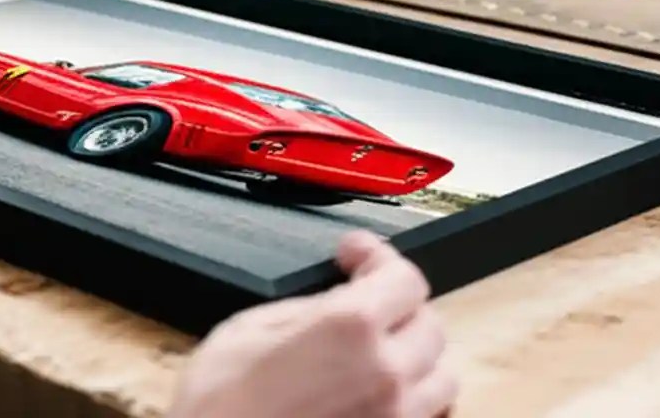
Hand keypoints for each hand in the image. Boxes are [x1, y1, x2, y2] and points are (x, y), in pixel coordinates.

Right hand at [169, 231, 455, 417]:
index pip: (405, 279)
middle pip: (430, 325)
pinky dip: (409, 401)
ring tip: (377, 354)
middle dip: (398, 307)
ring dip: (414, 358)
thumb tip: (341, 297)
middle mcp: (386, 374)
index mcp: (350, 328)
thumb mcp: (253, 327)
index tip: (358, 255)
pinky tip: (373, 394)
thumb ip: (313, 307)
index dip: (380, 258)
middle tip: (364, 303)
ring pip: (440, 378)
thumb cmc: (219, 403)